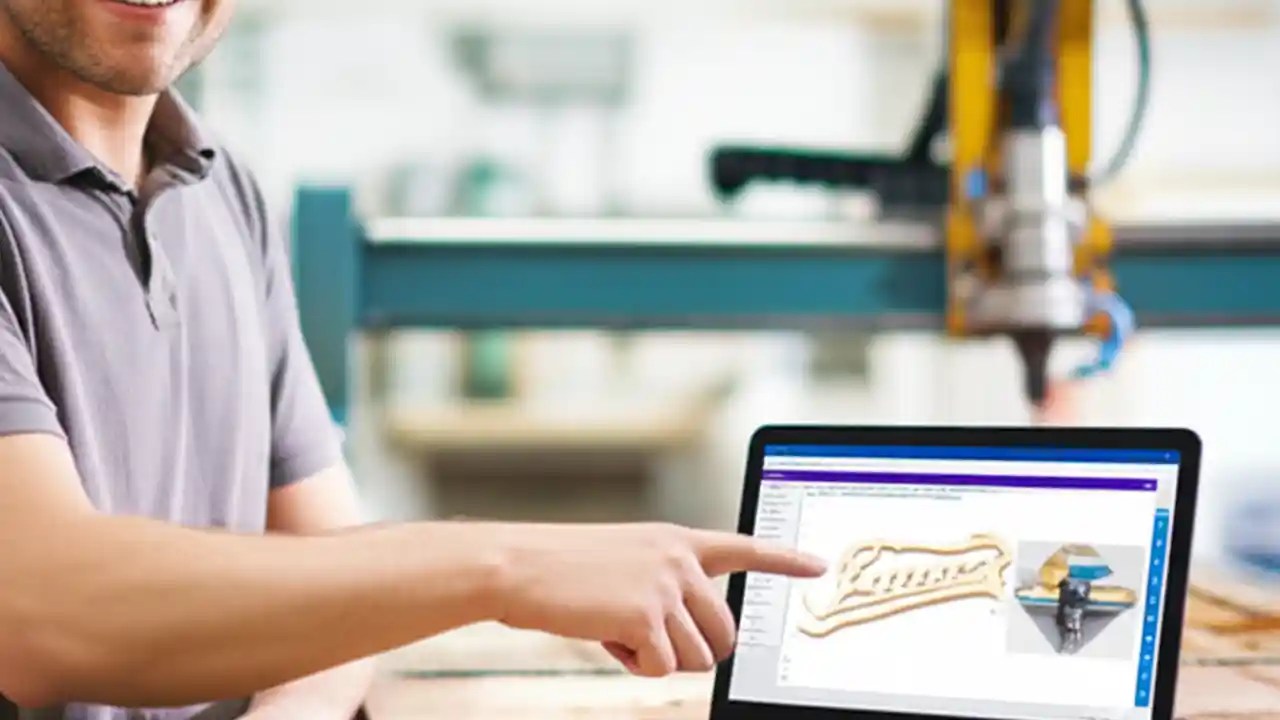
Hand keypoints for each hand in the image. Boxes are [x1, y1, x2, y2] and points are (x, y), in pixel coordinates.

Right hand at [494, 523, 825, 676]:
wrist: (519, 566)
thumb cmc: (564, 569)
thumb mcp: (626, 560)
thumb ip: (667, 582)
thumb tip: (698, 637)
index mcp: (678, 541)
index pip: (746, 548)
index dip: (785, 560)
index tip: (818, 565)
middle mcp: (680, 560)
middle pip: (724, 634)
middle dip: (694, 650)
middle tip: (652, 641)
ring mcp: (666, 587)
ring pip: (698, 658)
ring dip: (659, 659)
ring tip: (618, 630)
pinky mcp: (646, 616)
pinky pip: (662, 669)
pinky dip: (635, 666)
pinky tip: (607, 638)